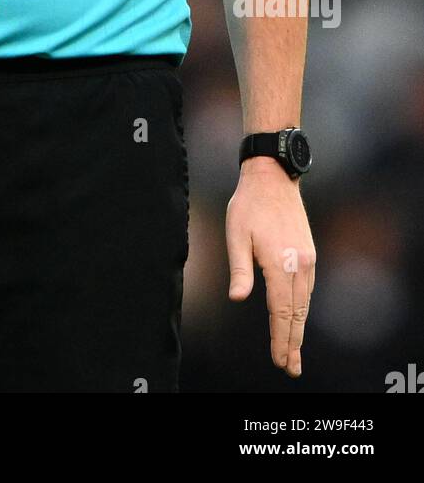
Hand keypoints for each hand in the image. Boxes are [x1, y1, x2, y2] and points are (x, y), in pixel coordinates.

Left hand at [226, 158, 315, 376]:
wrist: (273, 178)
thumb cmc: (248, 204)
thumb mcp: (236, 234)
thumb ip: (240, 268)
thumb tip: (237, 298)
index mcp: (279, 263)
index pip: (281, 311)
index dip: (280, 338)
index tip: (279, 359)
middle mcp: (299, 264)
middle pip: (297, 313)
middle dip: (293, 343)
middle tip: (290, 368)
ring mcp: (308, 258)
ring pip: (305, 303)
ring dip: (299, 329)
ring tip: (294, 351)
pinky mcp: (309, 252)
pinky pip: (308, 289)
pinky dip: (303, 309)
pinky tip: (297, 318)